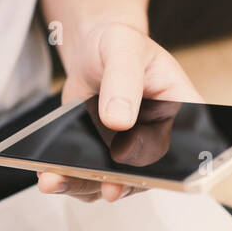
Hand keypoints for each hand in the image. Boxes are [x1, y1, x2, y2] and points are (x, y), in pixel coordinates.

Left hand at [38, 20, 201, 202]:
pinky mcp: (103, 158)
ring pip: (112, 184)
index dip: (163, 168)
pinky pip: (89, 179)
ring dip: (83, 185)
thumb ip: (123, 82)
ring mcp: (129, 153)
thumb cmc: (118, 43)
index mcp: (180, 112)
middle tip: (98, 187)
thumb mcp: (123, 50)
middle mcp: (158, 139)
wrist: (93, 51)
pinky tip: (48, 172)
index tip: (134, 171)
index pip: (183, 149)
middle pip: (145, 176)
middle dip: (117, 184)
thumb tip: (119, 119)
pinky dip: (67, 179)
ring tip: (53, 180)